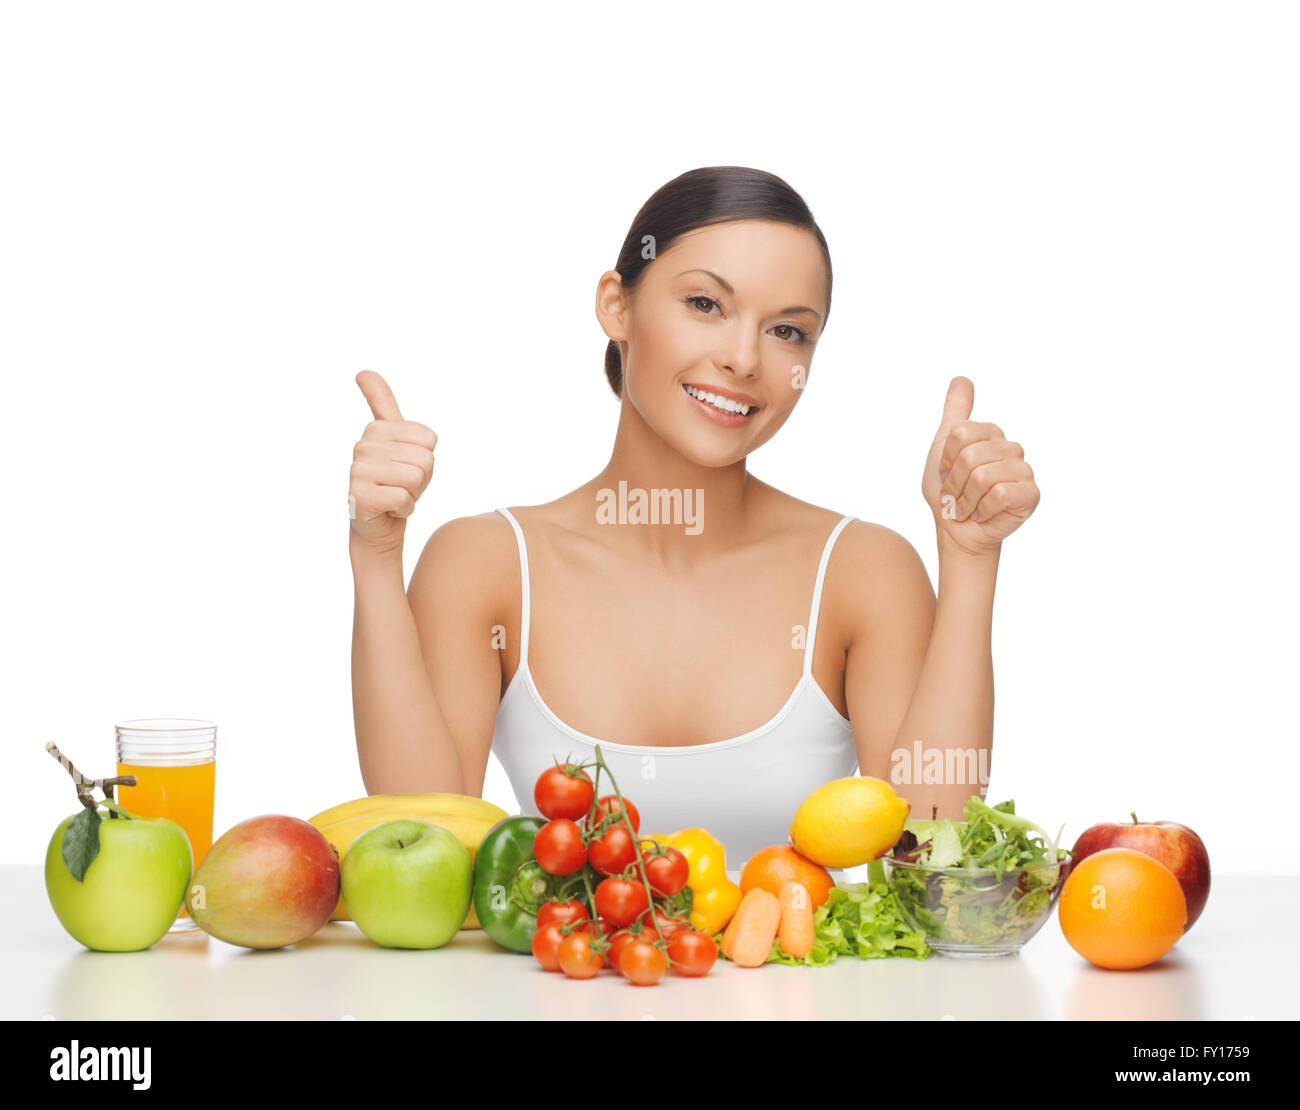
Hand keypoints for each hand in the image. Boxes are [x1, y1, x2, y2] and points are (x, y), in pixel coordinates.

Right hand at [348, 371, 437, 554]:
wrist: (379, 525)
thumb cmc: (394, 481)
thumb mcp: (397, 439)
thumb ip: (382, 403)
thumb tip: (363, 371)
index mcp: (376, 429)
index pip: (429, 440)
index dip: (426, 459)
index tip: (406, 466)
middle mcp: (363, 446)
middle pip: (425, 459)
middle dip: (421, 479)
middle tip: (401, 485)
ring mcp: (358, 471)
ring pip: (415, 478)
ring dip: (413, 494)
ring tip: (394, 496)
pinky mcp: (359, 497)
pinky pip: (404, 499)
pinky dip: (405, 510)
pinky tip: (390, 510)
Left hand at [922, 376, 1038, 554]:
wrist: (957, 531)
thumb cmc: (950, 492)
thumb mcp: (944, 447)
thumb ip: (955, 413)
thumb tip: (962, 378)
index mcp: (990, 434)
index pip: (960, 433)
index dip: (946, 459)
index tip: (948, 472)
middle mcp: (1010, 447)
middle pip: (970, 457)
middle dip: (954, 483)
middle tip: (956, 495)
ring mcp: (1024, 470)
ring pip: (983, 477)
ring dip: (965, 500)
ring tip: (967, 506)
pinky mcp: (1031, 493)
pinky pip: (999, 494)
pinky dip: (981, 509)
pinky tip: (982, 514)